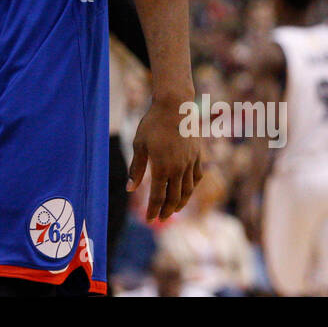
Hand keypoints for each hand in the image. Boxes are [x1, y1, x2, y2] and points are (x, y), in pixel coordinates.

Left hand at [127, 94, 201, 221]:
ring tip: (173, 210)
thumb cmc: (152, 124)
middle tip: (160, 219)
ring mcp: (190, 163)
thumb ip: (136, 169)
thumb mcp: (139, 145)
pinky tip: (187, 191)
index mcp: (162, 167)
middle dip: (166, 211)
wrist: (175, 106)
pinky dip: (192, 188)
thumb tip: (130, 189)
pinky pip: (196, 177)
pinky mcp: (197, 156)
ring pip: (188, 190)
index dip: (153, 211)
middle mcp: (179, 169)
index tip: (148, 220)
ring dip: (180, 203)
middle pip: (174, 198)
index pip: (158, 197)